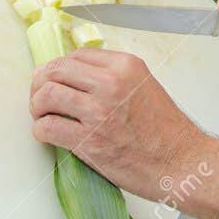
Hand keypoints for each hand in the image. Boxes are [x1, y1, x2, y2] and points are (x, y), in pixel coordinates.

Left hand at [28, 49, 209, 200]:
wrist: (181, 162)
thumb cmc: (167, 131)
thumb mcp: (144, 86)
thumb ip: (114, 77)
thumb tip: (79, 78)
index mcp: (125, 66)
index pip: (75, 55)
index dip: (59, 69)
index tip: (55, 80)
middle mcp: (111, 83)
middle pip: (55, 70)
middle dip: (40, 84)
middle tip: (40, 98)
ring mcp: (99, 111)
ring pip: (46, 95)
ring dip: (37, 107)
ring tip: (43, 116)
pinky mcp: (89, 140)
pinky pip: (47, 128)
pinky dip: (41, 131)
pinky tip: (49, 135)